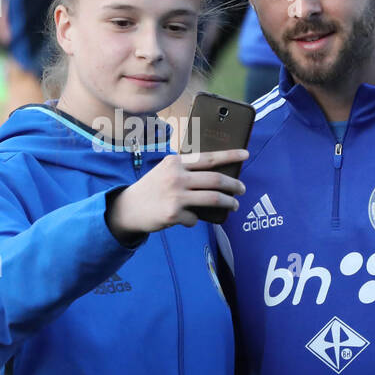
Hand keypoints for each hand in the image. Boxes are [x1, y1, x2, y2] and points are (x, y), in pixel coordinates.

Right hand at [108, 148, 247, 239]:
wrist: (129, 208)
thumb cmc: (153, 189)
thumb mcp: (166, 171)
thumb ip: (186, 171)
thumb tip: (216, 178)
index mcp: (176, 162)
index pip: (208, 157)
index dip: (230, 155)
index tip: (246, 154)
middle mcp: (176, 176)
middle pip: (216, 180)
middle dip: (234, 185)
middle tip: (242, 189)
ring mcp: (175, 195)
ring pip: (213, 199)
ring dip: (228, 203)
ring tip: (234, 205)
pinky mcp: (173, 213)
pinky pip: (195, 218)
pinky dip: (195, 219)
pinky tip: (189, 218)